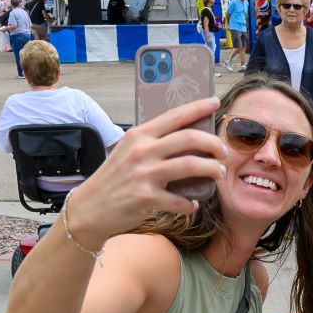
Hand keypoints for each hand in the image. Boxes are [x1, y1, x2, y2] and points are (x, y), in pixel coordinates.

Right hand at [61, 99, 225, 244]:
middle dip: (214, 143)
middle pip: (189, 138)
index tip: (215, 104)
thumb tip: (186, 140)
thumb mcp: (128, 152)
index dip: (198, 108)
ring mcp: (144, 174)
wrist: (89, 209)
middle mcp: (142, 151)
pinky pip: (180, 200)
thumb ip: (152, 143)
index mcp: (139, 135)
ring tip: (219, 173)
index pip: (175, 115)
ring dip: (212, 169)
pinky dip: (190, 204)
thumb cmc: (113, 180)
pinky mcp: (146, 198)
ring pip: (191, 165)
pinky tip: (191, 205)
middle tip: (222, 152)